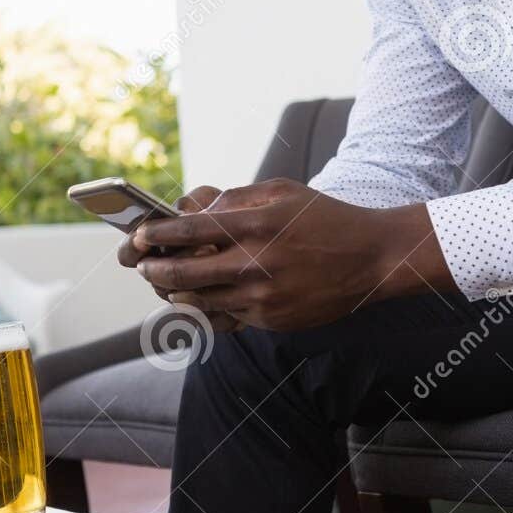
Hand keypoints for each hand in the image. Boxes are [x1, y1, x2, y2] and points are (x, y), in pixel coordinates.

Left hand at [127, 177, 450, 331]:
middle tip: (141, 264)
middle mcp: (257, 263)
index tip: (139, 235)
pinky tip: (201, 297)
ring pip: (201, 300)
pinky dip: (209, 306)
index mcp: (256, 224)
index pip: (190, 230)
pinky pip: (227, 316)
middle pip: (185, 273)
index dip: (157, 235)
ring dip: (176, 291)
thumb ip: (234, 200)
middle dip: (154, 269)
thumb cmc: (324, 219)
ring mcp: (264, 297)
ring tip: (165, 282)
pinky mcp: (271, 320)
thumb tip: (193, 211)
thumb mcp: (281, 192)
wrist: (372, 259)